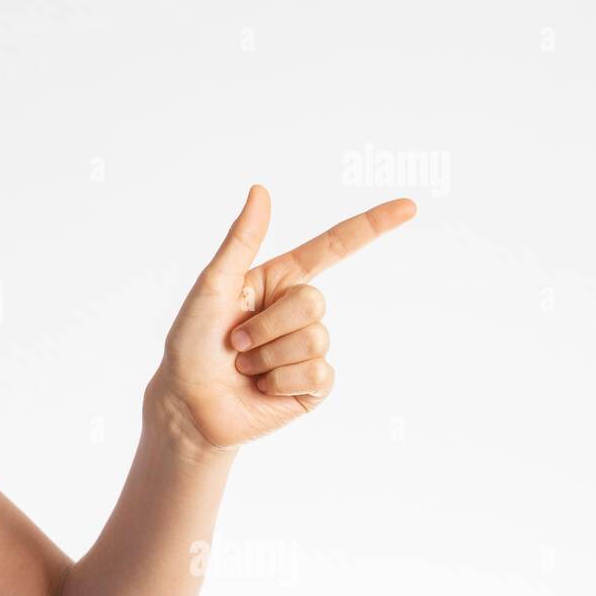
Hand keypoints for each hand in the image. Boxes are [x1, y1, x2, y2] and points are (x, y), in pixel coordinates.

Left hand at [144, 184, 416, 453]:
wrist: (187, 404)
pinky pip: (318, 373)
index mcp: (277, 282)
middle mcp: (295, 313)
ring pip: (315, 339)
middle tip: (235, 342)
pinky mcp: (313, 386)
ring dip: (268, 356)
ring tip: (244, 367)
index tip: (409, 206)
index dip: (371, 227)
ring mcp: (307, 350)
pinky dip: (281, 381)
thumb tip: (261, 190)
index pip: (331, 248)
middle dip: (267, 325)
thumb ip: (241, 240)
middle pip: (314, 301)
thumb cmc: (191, 344)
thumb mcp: (213, 287)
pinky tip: (262, 388)